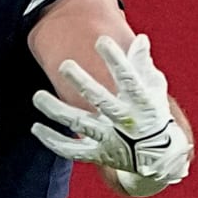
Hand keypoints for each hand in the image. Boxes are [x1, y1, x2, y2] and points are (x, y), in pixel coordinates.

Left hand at [31, 34, 190, 184]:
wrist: (161, 158)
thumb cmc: (153, 113)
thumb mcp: (154, 89)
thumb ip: (143, 65)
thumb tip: (141, 39)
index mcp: (142, 102)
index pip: (129, 79)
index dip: (116, 60)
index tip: (101, 40)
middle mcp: (126, 121)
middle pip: (102, 100)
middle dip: (83, 83)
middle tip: (64, 64)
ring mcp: (112, 139)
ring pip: (82, 124)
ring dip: (58, 111)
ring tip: (37, 96)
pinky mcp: (99, 154)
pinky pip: (73, 151)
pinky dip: (54, 141)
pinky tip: (36, 127)